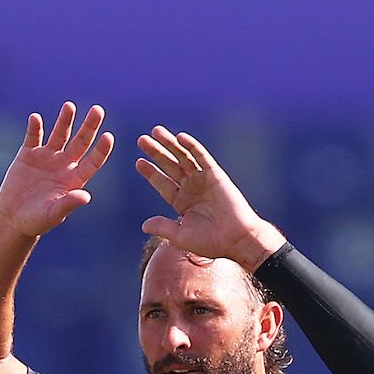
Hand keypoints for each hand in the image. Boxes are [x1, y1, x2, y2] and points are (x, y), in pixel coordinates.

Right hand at [0, 103, 114, 240]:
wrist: (13, 218)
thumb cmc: (36, 220)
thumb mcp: (52, 215)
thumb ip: (68, 204)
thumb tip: (86, 197)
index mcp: (74, 179)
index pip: (92, 162)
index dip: (101, 150)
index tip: (108, 137)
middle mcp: (64, 164)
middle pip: (80, 142)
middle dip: (89, 126)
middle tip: (98, 110)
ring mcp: (47, 157)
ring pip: (60, 134)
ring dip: (65, 120)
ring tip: (70, 106)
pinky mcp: (28, 154)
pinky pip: (33, 137)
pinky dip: (34, 128)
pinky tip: (35, 119)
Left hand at [135, 128, 284, 270]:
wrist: (235, 239)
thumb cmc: (210, 242)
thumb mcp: (180, 236)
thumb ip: (162, 227)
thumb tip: (143, 226)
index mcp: (182, 202)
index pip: (163, 184)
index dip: (151, 173)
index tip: (138, 162)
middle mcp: (191, 188)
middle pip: (170, 166)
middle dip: (156, 152)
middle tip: (141, 140)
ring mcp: (203, 180)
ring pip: (183, 157)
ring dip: (170, 144)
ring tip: (155, 131)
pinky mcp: (215, 175)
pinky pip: (201, 157)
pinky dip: (192, 146)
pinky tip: (180, 138)